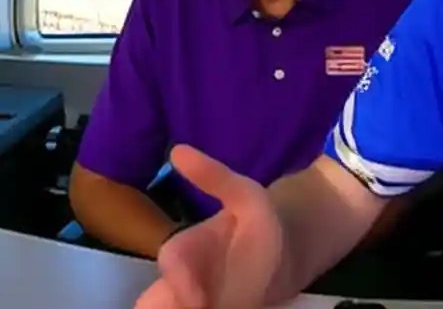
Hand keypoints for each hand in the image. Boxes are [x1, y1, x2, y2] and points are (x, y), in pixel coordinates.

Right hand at [134, 145, 283, 308]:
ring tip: (218, 308)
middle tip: (201, 305)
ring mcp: (197, 300)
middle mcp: (182, 281)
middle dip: (168, 305)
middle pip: (154, 301)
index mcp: (185, 251)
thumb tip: (177, 151)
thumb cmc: (258, 222)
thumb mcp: (244, 194)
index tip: (198, 300)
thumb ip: (215, 177)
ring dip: (189, 308)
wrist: (285, 254)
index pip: (171, 263)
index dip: (180, 281)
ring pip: (172, 307)